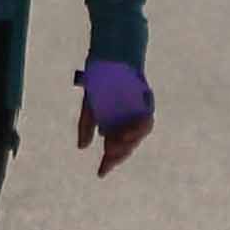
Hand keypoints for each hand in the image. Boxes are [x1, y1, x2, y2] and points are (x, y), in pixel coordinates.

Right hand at [75, 57, 153, 175]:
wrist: (109, 56)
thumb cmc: (99, 81)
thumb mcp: (89, 106)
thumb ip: (86, 126)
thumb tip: (82, 147)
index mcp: (114, 124)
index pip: (114, 148)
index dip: (109, 162)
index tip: (101, 173)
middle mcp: (128, 120)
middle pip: (127, 144)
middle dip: (118, 154)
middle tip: (108, 158)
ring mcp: (137, 112)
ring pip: (138, 135)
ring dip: (129, 143)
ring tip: (116, 146)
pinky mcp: (145, 102)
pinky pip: (147, 120)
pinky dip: (139, 128)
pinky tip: (127, 131)